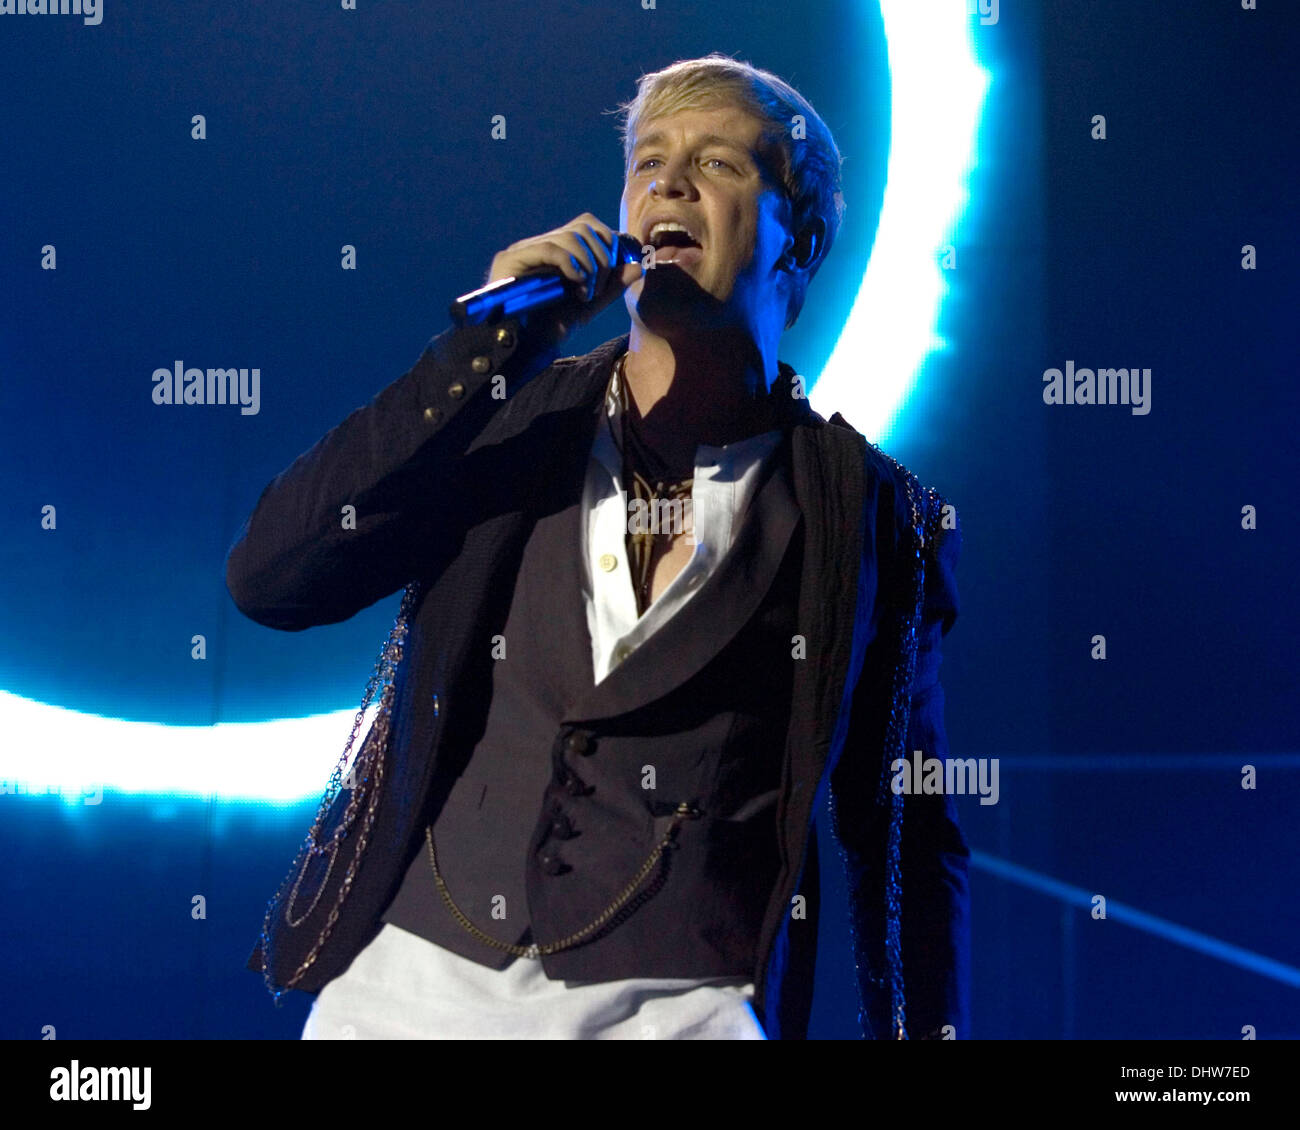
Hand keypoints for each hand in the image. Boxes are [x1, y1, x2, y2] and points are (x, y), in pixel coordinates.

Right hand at [486, 213, 642, 346]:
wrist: (522, 348)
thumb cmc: (551, 328)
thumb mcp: (588, 306)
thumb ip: (612, 287)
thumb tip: (639, 267)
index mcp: (557, 251)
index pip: (589, 226)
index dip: (610, 244)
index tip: (617, 271)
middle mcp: (540, 244)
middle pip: (584, 226)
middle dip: (602, 257)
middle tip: (599, 289)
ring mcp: (524, 249)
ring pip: (571, 235)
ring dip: (589, 265)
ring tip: (585, 293)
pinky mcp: (510, 259)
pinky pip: (551, 247)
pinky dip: (572, 265)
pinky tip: (575, 286)